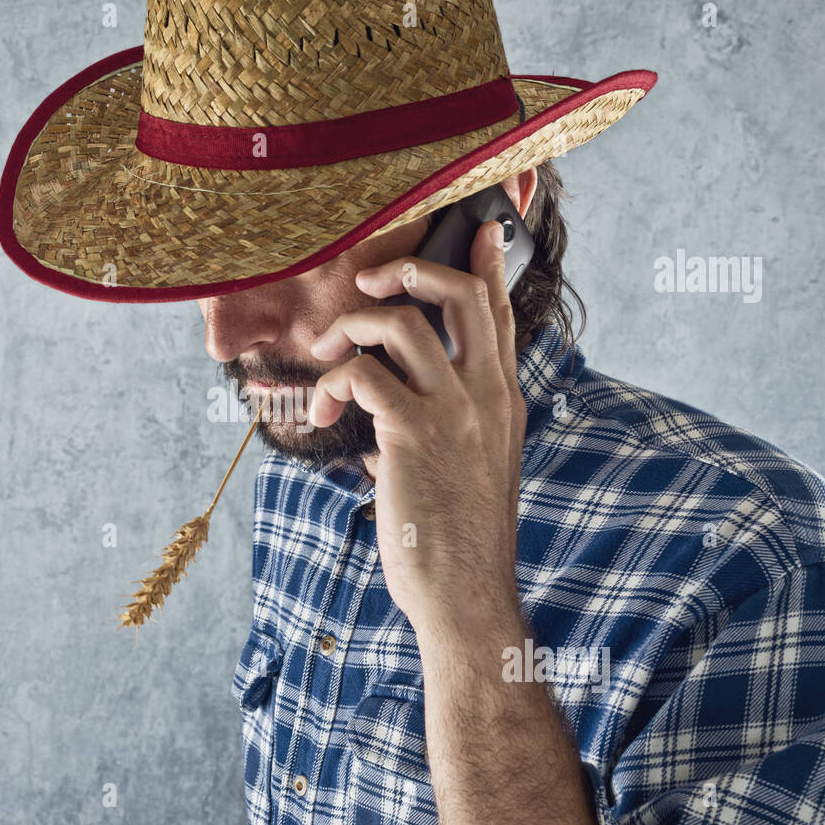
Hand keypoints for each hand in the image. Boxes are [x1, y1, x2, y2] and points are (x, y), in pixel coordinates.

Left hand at [307, 221, 526, 639]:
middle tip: (370, 280)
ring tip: (327, 355)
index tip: (482, 227)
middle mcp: (487, 397)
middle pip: (461, 295)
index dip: (487, 265)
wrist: (466, 598)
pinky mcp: (413, 434)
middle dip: (411, 269)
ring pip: (401, 323)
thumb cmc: (455, 545)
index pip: (500, 315)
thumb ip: (424, 444)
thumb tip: (375, 441)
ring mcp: (455, 413)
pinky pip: (363, 374)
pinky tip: (322, 412)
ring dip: (350, 327)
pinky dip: (332, 383)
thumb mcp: (459, 480)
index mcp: (502, 403)